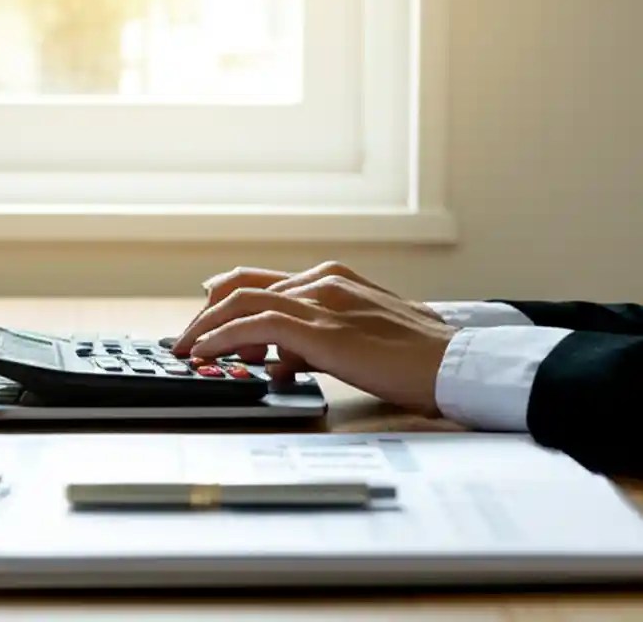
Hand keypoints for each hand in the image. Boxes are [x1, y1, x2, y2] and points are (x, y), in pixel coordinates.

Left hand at [186, 261, 443, 363]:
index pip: (265, 282)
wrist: (455, 364)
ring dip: (205, 327)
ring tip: (188, 351)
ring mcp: (322, 302)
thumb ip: (318, 343)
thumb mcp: (363, 340)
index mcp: (336, 278)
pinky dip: (222, 337)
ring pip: (242, 301)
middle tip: (188, 340)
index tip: (204, 319)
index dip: (226, 300)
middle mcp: (324, 281)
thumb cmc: (419, 358)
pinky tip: (207, 353)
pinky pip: (254, 325)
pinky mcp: (321, 329)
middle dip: (207, 314)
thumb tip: (282, 362)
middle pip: (244, 286)